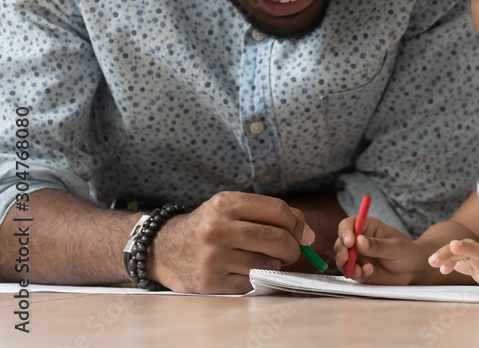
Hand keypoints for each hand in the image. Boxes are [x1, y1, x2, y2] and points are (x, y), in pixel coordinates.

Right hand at [149, 191, 313, 293]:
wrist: (163, 248)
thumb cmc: (208, 226)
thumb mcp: (232, 207)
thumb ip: (270, 214)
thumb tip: (308, 234)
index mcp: (225, 204)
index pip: (278, 211)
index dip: (298, 224)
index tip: (303, 234)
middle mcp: (217, 229)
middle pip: (278, 239)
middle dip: (293, 248)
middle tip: (291, 251)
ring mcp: (213, 257)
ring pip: (269, 264)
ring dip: (276, 265)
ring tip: (265, 259)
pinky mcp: (211, 282)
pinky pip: (252, 282)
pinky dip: (258, 278)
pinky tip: (247, 270)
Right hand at [335, 216, 425, 284]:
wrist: (413, 270)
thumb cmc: (406, 252)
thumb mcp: (395, 247)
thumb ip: (377, 245)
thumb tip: (359, 241)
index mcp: (368, 227)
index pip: (349, 224)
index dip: (345, 232)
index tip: (349, 242)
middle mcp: (359, 241)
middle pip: (341, 242)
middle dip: (341, 251)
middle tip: (346, 259)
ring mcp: (358, 256)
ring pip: (342, 259)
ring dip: (346, 265)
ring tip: (359, 270)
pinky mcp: (359, 271)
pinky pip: (351, 272)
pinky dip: (355, 273)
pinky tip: (368, 272)